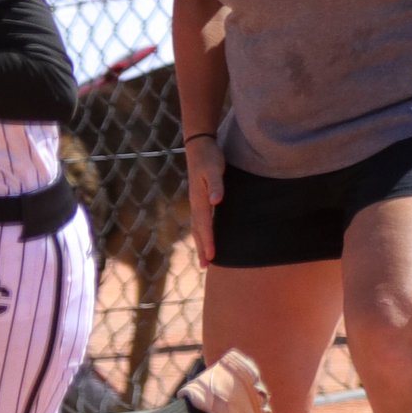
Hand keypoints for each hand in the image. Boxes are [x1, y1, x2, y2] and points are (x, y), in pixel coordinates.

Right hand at [184, 134, 224, 265]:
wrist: (199, 145)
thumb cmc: (209, 157)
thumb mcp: (213, 168)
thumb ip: (215, 184)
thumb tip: (216, 201)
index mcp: (199, 199)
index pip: (204, 225)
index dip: (208, 242)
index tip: (211, 257)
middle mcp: (195, 203)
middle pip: (198, 231)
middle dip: (202, 248)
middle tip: (205, 267)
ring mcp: (196, 201)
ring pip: (197, 228)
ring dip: (201, 243)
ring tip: (205, 259)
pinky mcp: (199, 198)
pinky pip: (200, 221)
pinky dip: (202, 233)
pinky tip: (206, 236)